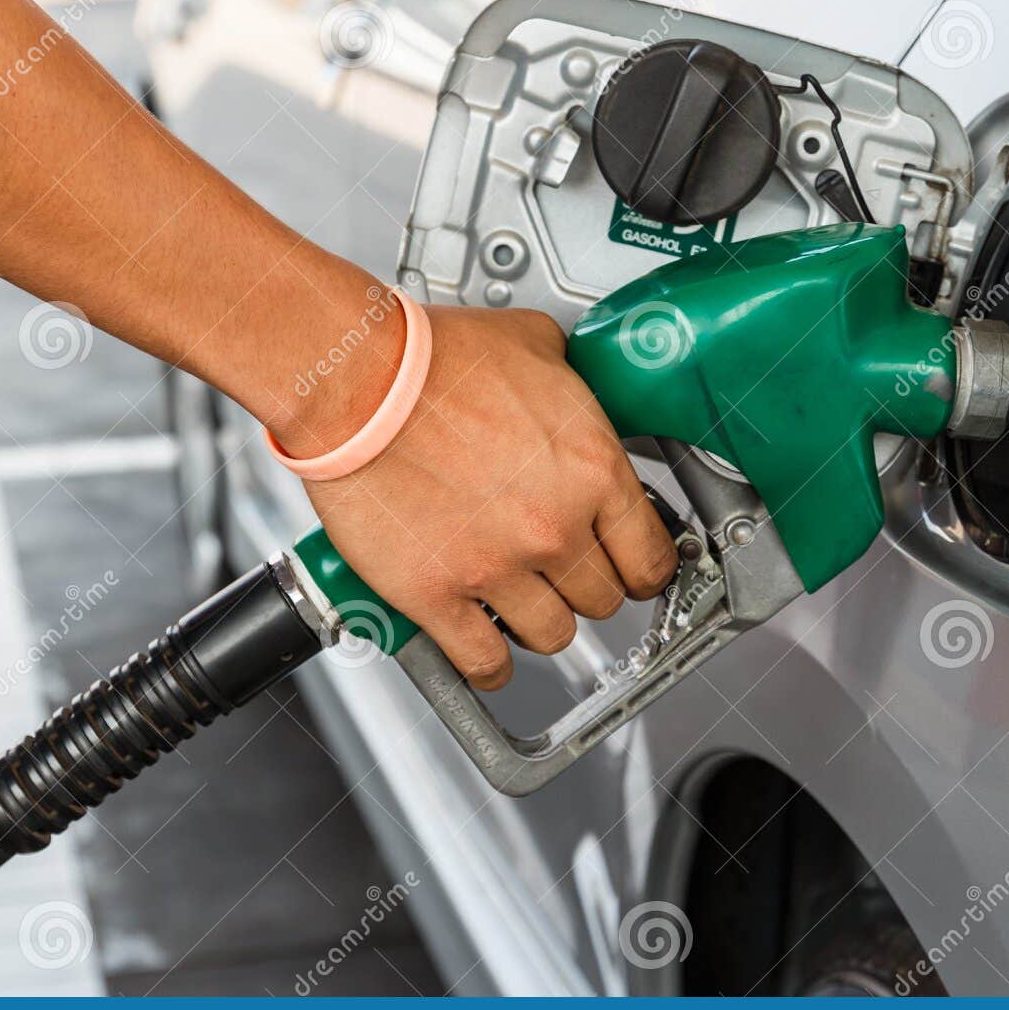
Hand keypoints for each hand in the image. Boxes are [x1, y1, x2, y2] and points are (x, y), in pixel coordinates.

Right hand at [298, 305, 678, 688]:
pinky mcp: (438, 595)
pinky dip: (490, 665)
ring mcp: (498, 568)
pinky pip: (484, 660)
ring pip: (552, 635)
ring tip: (522, 605)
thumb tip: (572, 397)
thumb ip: (569, 387)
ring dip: (540, 624)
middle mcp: (555, 526)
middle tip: (565, 575)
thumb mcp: (534, 344)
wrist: (357, 381)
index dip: (643, 568)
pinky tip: (489, 653)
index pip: (651, 556)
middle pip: (603, 599)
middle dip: (586, 588)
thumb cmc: (432, 358)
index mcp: (592, 468)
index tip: (633, 571)